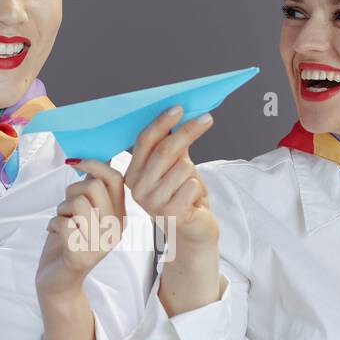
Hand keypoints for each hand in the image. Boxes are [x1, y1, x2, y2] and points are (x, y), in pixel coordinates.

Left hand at [37, 156, 127, 298]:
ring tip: (61, 222)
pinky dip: (53, 223)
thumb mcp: (84, 211)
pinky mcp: (82, 256)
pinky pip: (64, 222)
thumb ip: (92, 189)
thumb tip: (93, 159)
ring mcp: (101, 244)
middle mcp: (116, 230)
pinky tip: (55, 233)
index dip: (93, 164)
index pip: (115, 178)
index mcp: (120, 216)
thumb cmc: (69, 241)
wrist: (59, 281)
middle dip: (71, 191)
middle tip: (65, 209)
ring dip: (61, 209)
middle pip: (93, 186)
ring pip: (77, 203)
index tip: (74, 162)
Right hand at [125, 106, 217, 248]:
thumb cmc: (182, 196)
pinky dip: (198, 189)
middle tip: (206, 119)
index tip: (179, 108)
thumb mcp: (174, 167)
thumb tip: (177, 115)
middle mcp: (138, 189)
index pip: (145, 141)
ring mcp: (152, 203)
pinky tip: (192, 201)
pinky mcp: (170, 214)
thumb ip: (172, 144)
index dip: (161, 122)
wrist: (193, 230)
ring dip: (193, 173)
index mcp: (133, 174)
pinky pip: (192, 185)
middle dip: (187, 131)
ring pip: (183, 167)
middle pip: (165, 150)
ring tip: (189, 187)